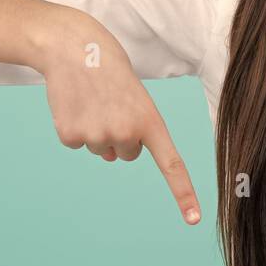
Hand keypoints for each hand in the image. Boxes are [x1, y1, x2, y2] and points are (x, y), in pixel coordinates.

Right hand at [35, 11, 202, 224]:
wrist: (73, 46)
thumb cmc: (110, 69)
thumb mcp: (134, 97)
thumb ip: (134, 129)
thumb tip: (114, 157)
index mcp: (151, 122)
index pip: (172, 165)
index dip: (184, 194)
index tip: (194, 219)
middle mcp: (127, 133)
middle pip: (126, 154)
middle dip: (119, 133)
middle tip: (110, 103)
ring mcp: (98, 136)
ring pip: (101, 148)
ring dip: (96, 127)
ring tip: (92, 99)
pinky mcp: (71, 136)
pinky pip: (77, 143)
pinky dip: (74, 126)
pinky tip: (74, 104)